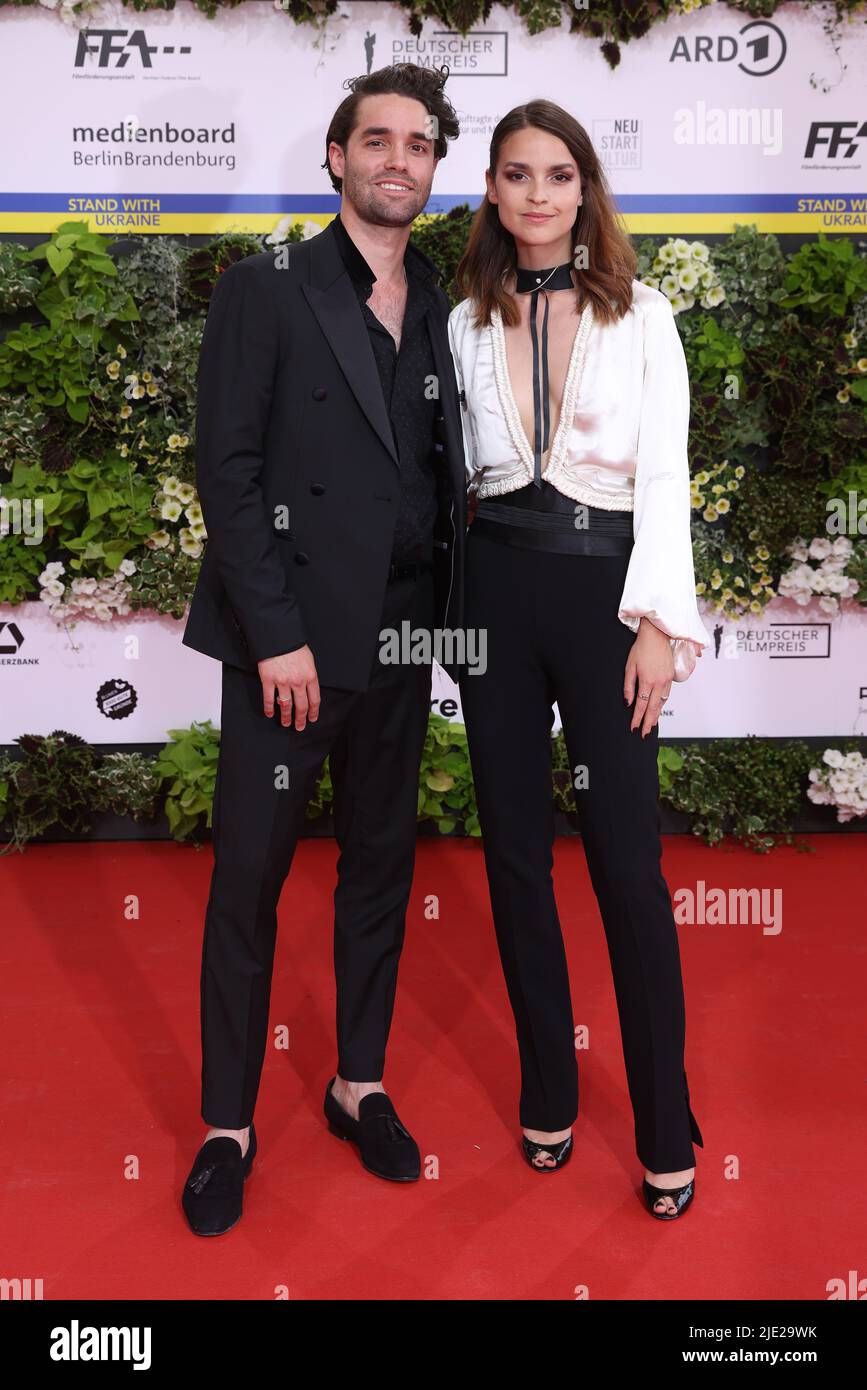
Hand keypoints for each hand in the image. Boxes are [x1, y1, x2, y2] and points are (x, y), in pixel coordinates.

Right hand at [258, 645, 319, 729]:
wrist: (278, 636)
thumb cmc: (293, 646)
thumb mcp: (308, 660)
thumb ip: (309, 675)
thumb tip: (308, 688)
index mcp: (310, 676)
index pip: (314, 699)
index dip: (313, 711)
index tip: (312, 718)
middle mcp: (298, 681)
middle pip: (301, 706)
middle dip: (301, 719)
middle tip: (299, 727)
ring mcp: (283, 682)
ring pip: (286, 705)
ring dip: (286, 717)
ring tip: (285, 723)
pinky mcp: (269, 680)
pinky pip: (269, 698)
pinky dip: (269, 708)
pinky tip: (269, 714)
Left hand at [624, 619, 673, 737]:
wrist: (657, 636)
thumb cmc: (641, 649)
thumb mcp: (629, 667)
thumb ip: (628, 687)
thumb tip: (628, 703)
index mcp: (647, 681)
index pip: (641, 706)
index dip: (637, 718)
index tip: (633, 728)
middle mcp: (659, 683)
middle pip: (653, 708)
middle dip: (648, 723)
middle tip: (644, 735)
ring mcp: (667, 680)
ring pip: (662, 703)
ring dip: (656, 716)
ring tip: (651, 726)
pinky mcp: (670, 677)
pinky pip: (666, 696)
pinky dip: (662, 705)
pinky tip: (658, 710)